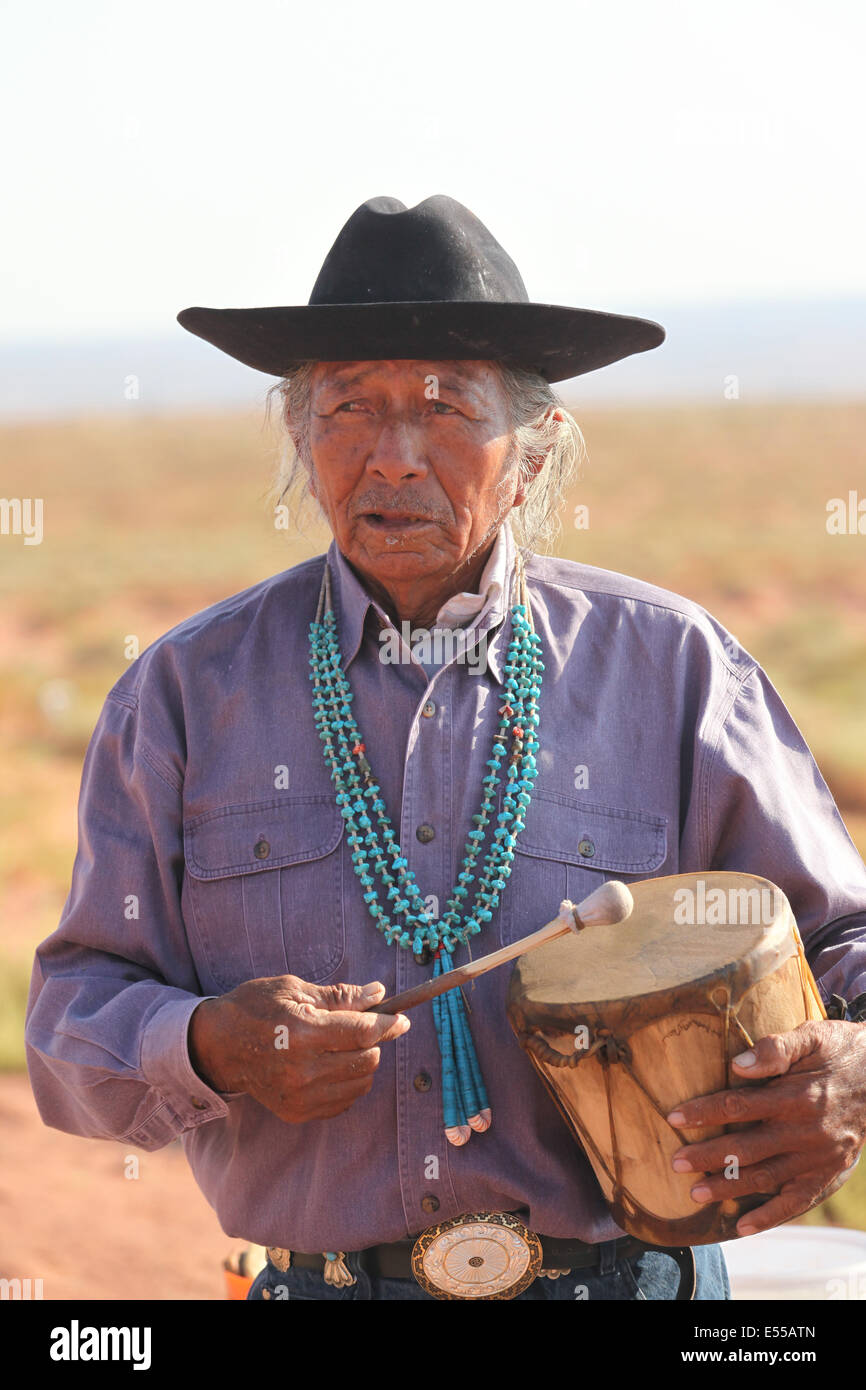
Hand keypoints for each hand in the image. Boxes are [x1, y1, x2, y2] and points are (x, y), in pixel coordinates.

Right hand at [188, 975, 408, 1122]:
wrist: (218, 1046)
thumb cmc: (255, 1007)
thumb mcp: (295, 989)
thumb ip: (340, 996)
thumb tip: (379, 994)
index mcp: (303, 1033)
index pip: (363, 1032)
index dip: (388, 1024)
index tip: (401, 1019)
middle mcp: (303, 1070)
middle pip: (366, 1060)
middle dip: (374, 1042)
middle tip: (363, 1027)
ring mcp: (300, 1096)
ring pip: (360, 1083)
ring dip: (362, 1063)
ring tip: (342, 1046)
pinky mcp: (297, 1112)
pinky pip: (343, 1102)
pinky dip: (347, 1084)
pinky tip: (330, 1067)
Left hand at [665, 1019, 865, 1234]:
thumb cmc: (839, 1052)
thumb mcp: (811, 1037)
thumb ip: (775, 1049)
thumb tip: (737, 1064)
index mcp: (795, 1096)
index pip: (739, 1106)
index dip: (704, 1112)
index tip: (674, 1117)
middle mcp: (804, 1131)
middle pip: (746, 1148)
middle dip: (708, 1157)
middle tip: (676, 1163)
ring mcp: (816, 1158)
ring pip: (766, 1177)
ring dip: (729, 1188)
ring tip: (696, 1194)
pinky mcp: (827, 1175)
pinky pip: (796, 1202)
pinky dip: (769, 1217)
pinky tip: (742, 1228)